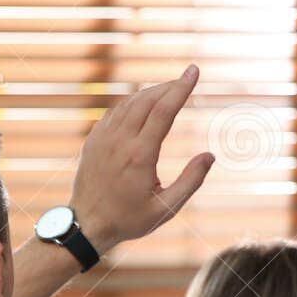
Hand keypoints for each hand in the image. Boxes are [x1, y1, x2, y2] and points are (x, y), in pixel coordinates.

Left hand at [68, 65, 215, 252]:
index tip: (194, 71)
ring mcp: (103, 138)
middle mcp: (119, 141)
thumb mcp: (166, 209)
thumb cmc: (128, 220)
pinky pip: (115, 112)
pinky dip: (133, 103)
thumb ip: (190, 181)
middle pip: (148, 100)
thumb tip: (210, 155)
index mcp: (140, 156)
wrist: (86, 225)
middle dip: (169, 85)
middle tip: (186, 78)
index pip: (164, 111)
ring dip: (151, 92)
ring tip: (169, 90)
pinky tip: (143, 104)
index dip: (181, 88)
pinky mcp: (93, 140)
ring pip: (130, 103)